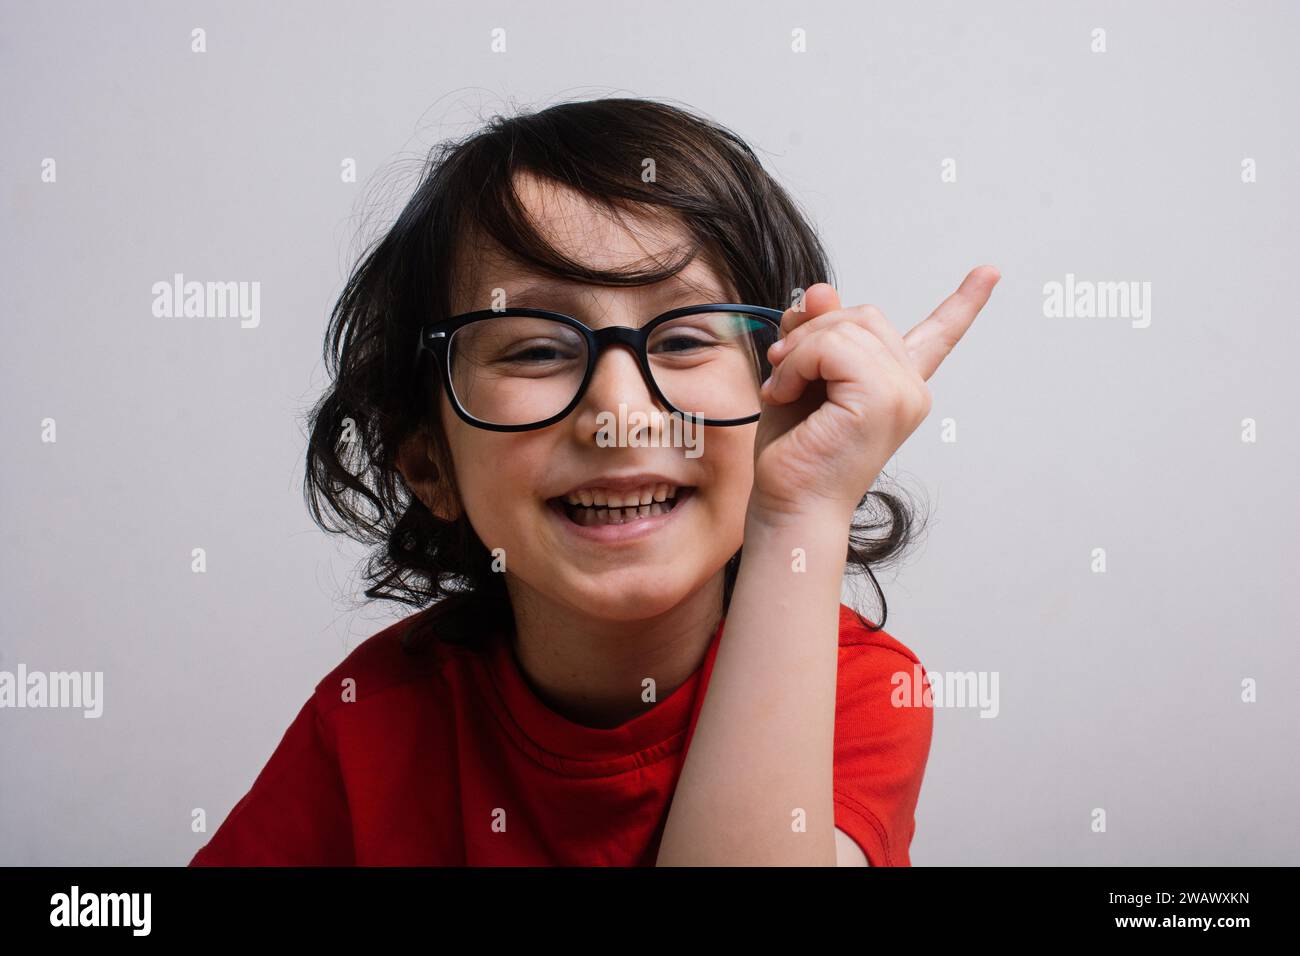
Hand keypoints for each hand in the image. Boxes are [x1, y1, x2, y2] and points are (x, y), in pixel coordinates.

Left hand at [747, 266, 1000, 523]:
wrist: (790, 505)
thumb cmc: (794, 453)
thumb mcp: (799, 376)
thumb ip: (814, 333)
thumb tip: (822, 289)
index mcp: (896, 386)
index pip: (938, 336)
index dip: (964, 303)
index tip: (990, 272)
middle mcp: (910, 389)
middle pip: (864, 316)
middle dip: (813, 332)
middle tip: (781, 369)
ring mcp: (902, 393)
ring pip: (845, 327)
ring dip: (798, 351)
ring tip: (781, 387)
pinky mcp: (882, 398)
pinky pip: (832, 346)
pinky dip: (797, 362)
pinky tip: (783, 392)